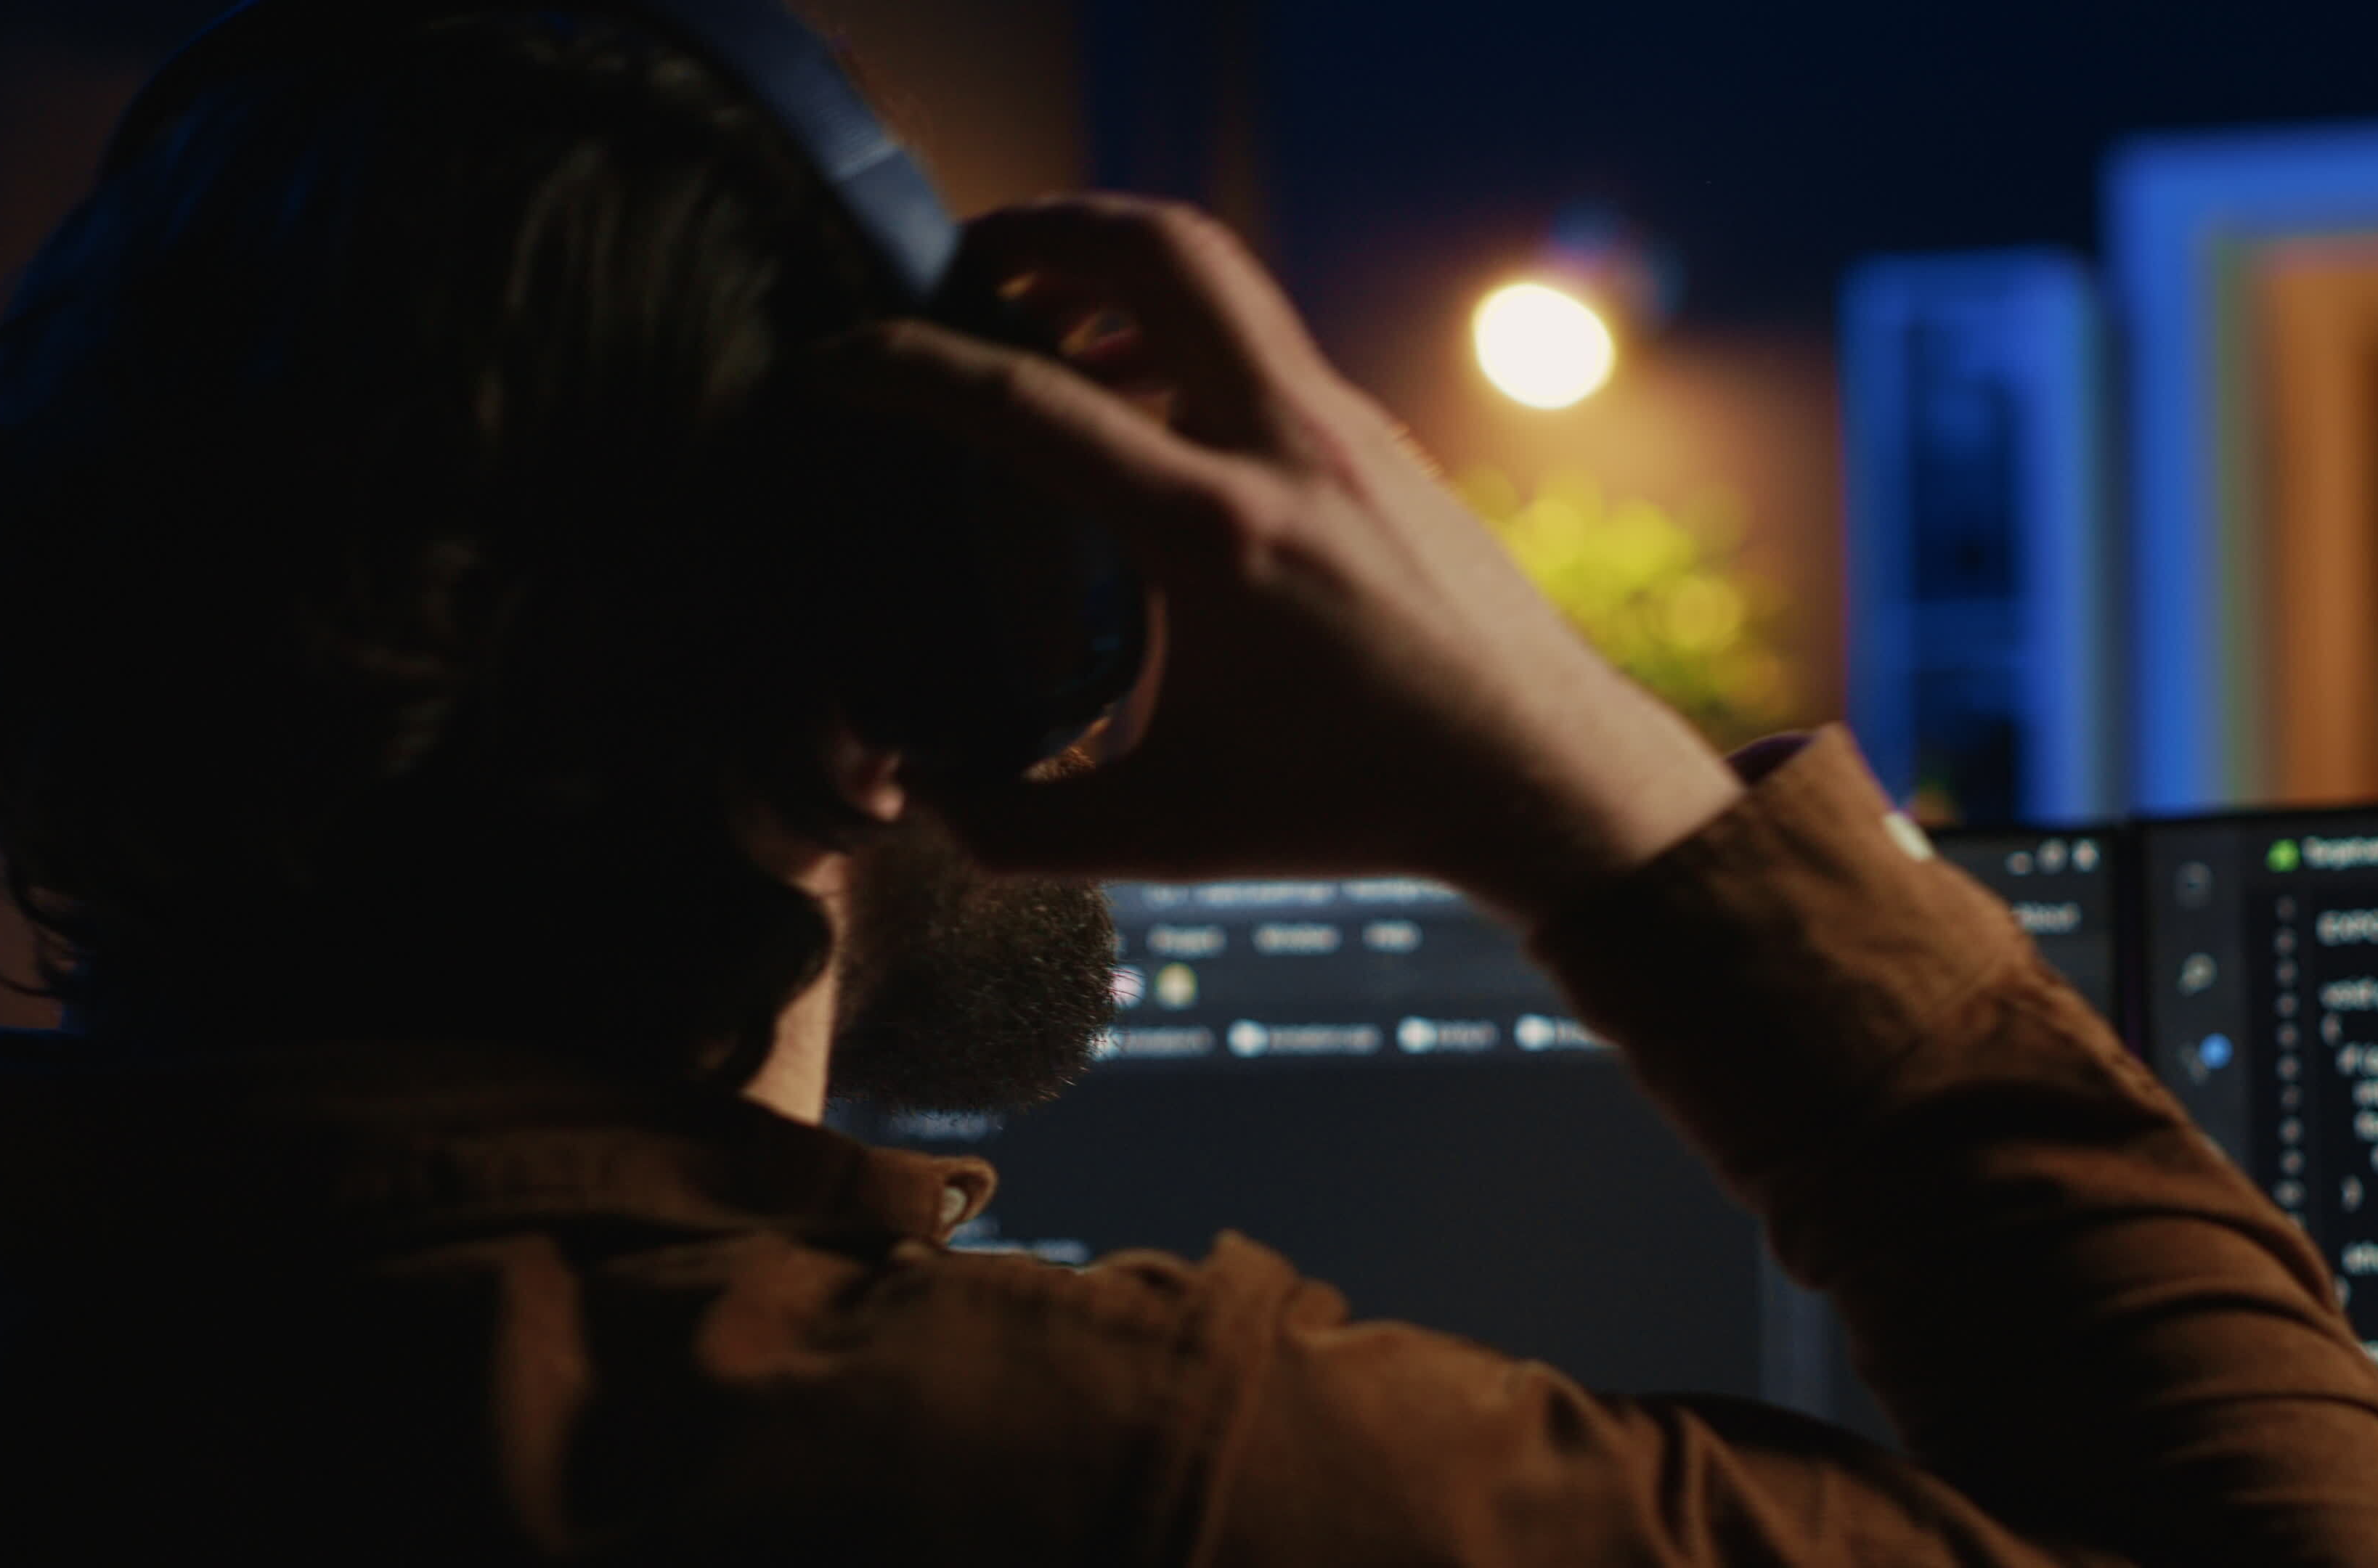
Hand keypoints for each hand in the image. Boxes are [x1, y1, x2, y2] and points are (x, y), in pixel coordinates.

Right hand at [813, 195, 1743, 925]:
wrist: (1540, 776)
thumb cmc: (1355, 808)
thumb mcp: (1169, 838)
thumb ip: (1023, 827)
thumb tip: (927, 803)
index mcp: (1216, 533)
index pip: (1027, 404)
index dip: (908, 369)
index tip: (837, 362)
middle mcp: (1287, 448)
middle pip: (1158, 252)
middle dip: (1043, 228)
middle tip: (967, 258)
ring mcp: (1345, 430)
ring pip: (1218, 287)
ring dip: (1115, 284)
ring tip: (1041, 336)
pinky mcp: (1379, 441)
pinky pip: (1260, 350)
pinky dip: (1179, 346)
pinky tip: (1142, 415)